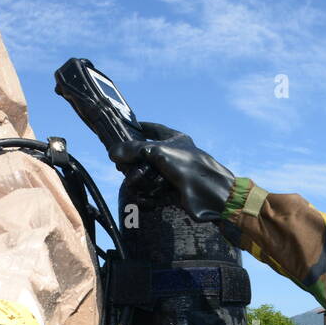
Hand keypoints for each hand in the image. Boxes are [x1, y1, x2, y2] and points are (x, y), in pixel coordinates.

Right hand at [109, 122, 235, 222]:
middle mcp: (174, 154)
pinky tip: (143, 197)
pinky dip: (147, 195)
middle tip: (122, 165)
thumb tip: (113, 152)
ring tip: (132, 182)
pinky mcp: (173, 192)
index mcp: (174, 139)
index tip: (123, 128)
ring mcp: (173, 174)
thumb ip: (134, 149)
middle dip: (133, 161)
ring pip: (147, 174)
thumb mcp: (158, 151)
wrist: (212, 195)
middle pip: (145, 155)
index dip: (138, 127)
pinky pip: (153, 192)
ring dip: (138, 180)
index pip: (152, 128)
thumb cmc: (190, 167)